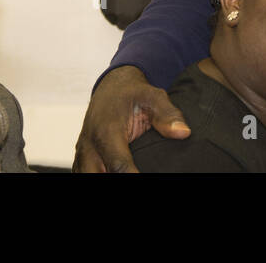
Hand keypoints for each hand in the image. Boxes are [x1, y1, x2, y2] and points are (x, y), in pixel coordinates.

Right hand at [72, 66, 189, 172]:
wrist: (112, 87)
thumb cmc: (133, 93)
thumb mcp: (154, 97)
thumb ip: (168, 115)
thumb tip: (183, 132)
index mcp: (108, 130)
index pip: (118, 164)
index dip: (131, 176)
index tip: (145, 178)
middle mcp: (91, 144)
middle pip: (97, 175)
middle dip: (117, 179)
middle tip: (140, 174)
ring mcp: (83, 152)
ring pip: (87, 175)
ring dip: (106, 177)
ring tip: (133, 171)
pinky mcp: (82, 157)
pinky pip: (85, 173)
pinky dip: (100, 175)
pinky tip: (116, 173)